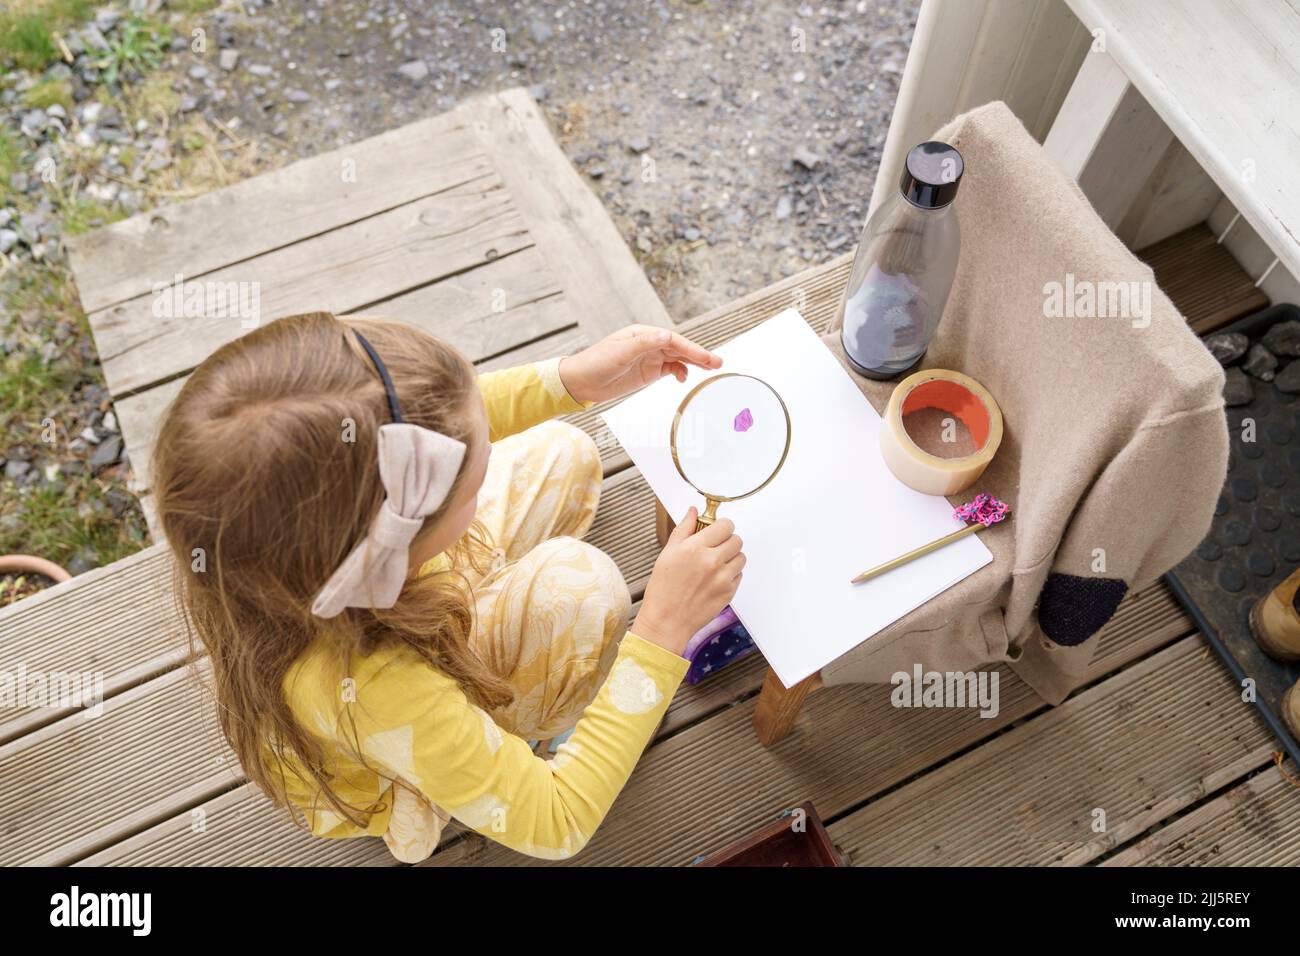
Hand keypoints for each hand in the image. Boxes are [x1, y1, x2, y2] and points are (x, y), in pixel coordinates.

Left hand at [558, 325, 721, 404]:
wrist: (580, 382)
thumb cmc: (596, 363)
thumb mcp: (620, 353)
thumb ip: (645, 344)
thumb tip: (668, 335)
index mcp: (643, 335)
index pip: (673, 340)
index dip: (691, 349)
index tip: (705, 358)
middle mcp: (649, 344)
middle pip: (680, 348)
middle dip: (699, 355)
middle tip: (718, 363)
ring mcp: (649, 358)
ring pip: (678, 359)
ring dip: (694, 363)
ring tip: (712, 369)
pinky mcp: (648, 373)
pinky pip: (670, 370)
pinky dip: (680, 373)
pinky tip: (684, 378)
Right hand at [632, 507, 744, 656]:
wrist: (667, 621)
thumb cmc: (663, 589)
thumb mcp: (668, 553)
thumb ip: (683, 529)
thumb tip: (693, 511)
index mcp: (695, 548)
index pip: (724, 525)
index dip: (722, 526)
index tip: (716, 530)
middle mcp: (712, 561)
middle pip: (736, 539)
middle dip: (727, 540)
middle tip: (716, 546)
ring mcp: (723, 578)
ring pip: (741, 557)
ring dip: (731, 557)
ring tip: (716, 564)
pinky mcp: (729, 592)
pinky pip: (739, 575)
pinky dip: (731, 574)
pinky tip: (715, 579)